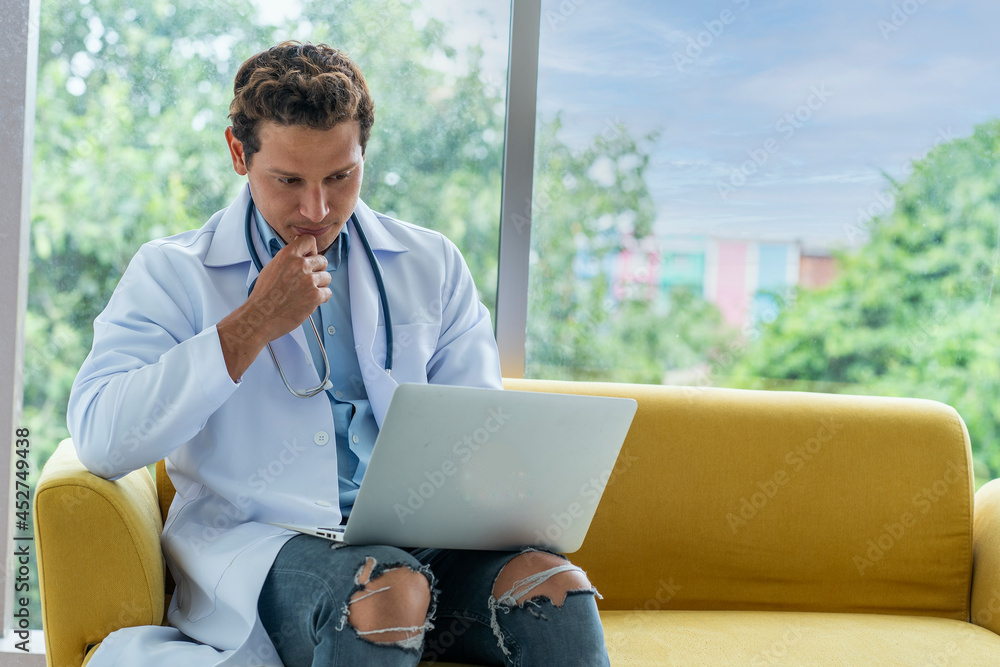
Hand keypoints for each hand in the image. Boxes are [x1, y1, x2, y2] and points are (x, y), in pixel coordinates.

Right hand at [218, 235, 331, 379]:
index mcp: (287, 254)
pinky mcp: (315, 296)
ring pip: (327, 277)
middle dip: (317, 270)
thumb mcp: (272, 267)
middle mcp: (300, 264)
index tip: (308, 259)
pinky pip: (328, 292)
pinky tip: (308, 301)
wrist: (260, 316)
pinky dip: (320, 298)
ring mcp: (309, 280)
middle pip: (322, 260)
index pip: (309, 241)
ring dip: (319, 285)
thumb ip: (288, 256)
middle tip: (306, 281)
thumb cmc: (264, 294)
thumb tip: (298, 241)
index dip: (311, 250)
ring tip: (305, 292)